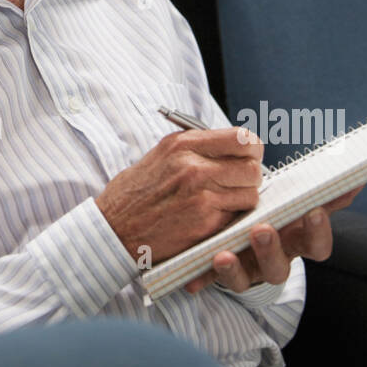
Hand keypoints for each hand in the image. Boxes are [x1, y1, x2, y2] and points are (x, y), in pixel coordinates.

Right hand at [96, 127, 264, 266]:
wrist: (114, 228)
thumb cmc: (136, 193)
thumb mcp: (162, 155)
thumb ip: (197, 148)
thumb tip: (232, 147)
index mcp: (183, 144)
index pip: (242, 138)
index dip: (251, 150)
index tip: (248, 158)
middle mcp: (194, 166)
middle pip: (252, 168)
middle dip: (250, 178)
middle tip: (239, 184)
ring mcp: (201, 196)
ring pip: (251, 194)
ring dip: (243, 200)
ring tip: (225, 203)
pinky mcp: (204, 223)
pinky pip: (237, 217)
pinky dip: (231, 219)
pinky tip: (214, 218)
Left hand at [184, 185, 363, 293]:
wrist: (241, 227)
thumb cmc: (276, 210)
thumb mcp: (298, 201)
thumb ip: (326, 193)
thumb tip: (355, 178)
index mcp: (296, 240)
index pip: (317, 244)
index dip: (318, 232)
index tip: (313, 212)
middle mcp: (275, 259)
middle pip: (280, 267)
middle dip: (272, 250)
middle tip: (263, 229)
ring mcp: (247, 269)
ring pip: (245, 278)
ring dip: (236, 268)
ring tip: (224, 254)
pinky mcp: (221, 273)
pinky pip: (212, 280)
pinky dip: (204, 276)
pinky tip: (197, 273)